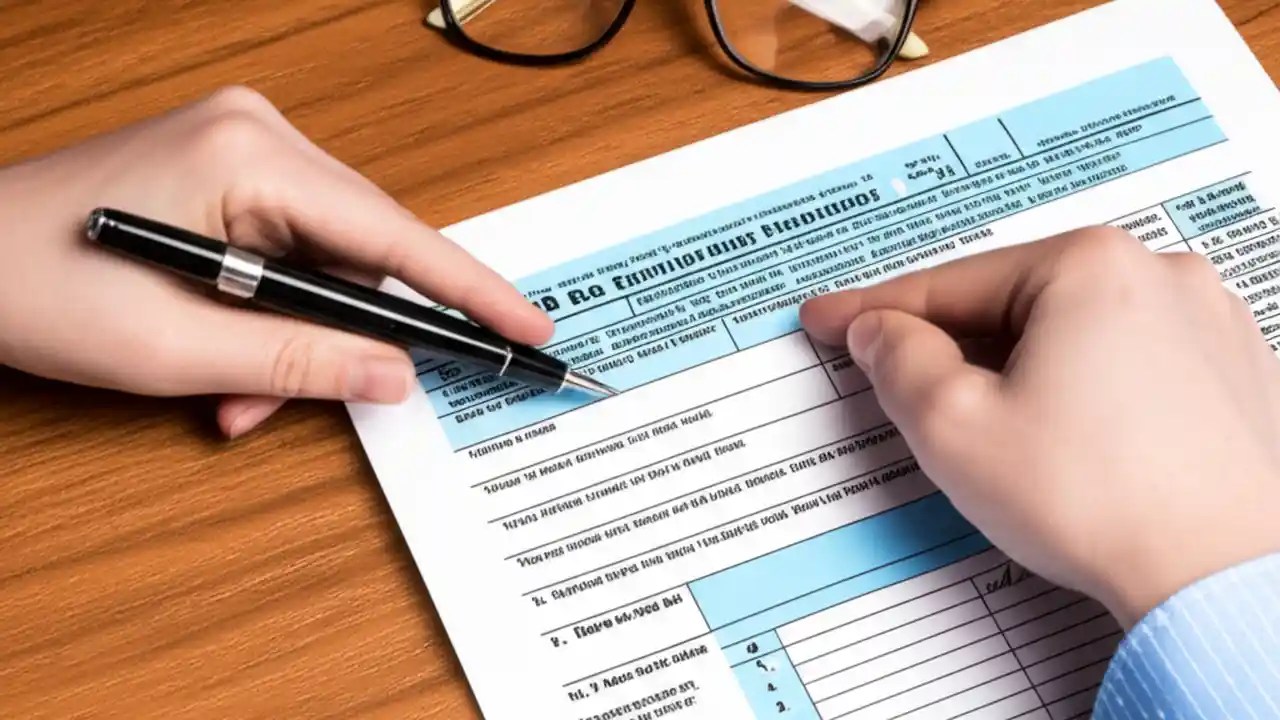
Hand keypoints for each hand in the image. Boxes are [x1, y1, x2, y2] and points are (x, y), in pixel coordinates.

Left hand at [0, 87, 551, 437]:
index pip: (393, 236)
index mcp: (251, 154)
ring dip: (301, 337)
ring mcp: (245, 150)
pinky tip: (232, 362)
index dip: (468, 292)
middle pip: (366, 251)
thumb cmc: (31, 283)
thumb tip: (396, 375)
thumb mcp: (177, 347)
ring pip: (329, 263)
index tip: (525, 330)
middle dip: (351, 336)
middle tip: (349, 396)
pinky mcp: (231, 174)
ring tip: (244, 394)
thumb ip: (302, 361)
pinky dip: (275, 315)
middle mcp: (259, 135)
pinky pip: (293, 254)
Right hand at [800, 227, 1279, 626]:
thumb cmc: (1102, 503)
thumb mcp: (952, 428)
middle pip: (1014, 304)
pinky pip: (1127, 361)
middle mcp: (1157, 275)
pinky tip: (1067, 443)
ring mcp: (1206, 322)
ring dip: (1020, 370)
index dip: (874, 309)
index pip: (950, 283)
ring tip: (1004, 439)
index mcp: (1088, 266)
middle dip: (954, 346)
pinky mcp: (1231, 372)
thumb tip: (882, 334)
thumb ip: (898, 362)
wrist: (1222, 577)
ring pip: (1071, 332)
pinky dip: (1082, 388)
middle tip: (906, 390)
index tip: (832, 319)